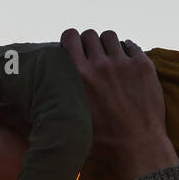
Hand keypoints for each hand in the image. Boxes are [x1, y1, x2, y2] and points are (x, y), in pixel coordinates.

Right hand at [59, 28, 176, 178]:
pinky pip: (132, 46)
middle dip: (89, 43)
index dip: (71, 39)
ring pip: (110, 36)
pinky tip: (127, 65)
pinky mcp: (143, 66)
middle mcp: (100, 64)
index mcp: (80, 75)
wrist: (138, 145)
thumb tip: (35, 102)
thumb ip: (61, 100)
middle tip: (92, 56)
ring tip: (110, 58)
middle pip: (90, 34)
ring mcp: (123, 63)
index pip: (70, 37)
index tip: (73, 46)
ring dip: (108, 45)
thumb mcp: (73, 118)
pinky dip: (128, 52)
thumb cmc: (104, 140)